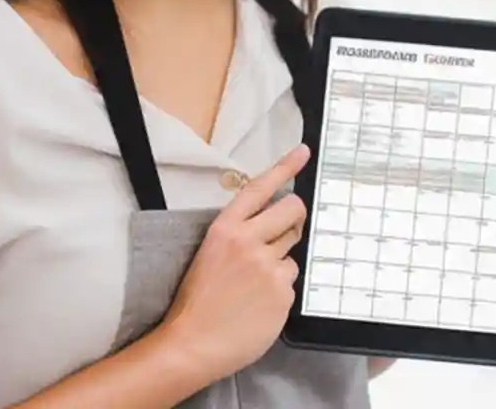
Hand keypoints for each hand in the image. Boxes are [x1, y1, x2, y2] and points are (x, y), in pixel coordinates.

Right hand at [158, 146, 310, 382]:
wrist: (191, 344)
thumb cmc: (196, 302)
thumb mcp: (209, 255)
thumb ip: (240, 236)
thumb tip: (271, 228)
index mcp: (225, 229)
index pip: (260, 188)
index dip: (285, 167)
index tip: (304, 152)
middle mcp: (249, 242)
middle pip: (293, 210)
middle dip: (295, 216)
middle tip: (284, 230)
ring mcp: (269, 267)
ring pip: (292, 250)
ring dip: (280, 262)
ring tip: (254, 285)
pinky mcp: (283, 292)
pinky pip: (291, 282)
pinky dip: (278, 292)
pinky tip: (257, 306)